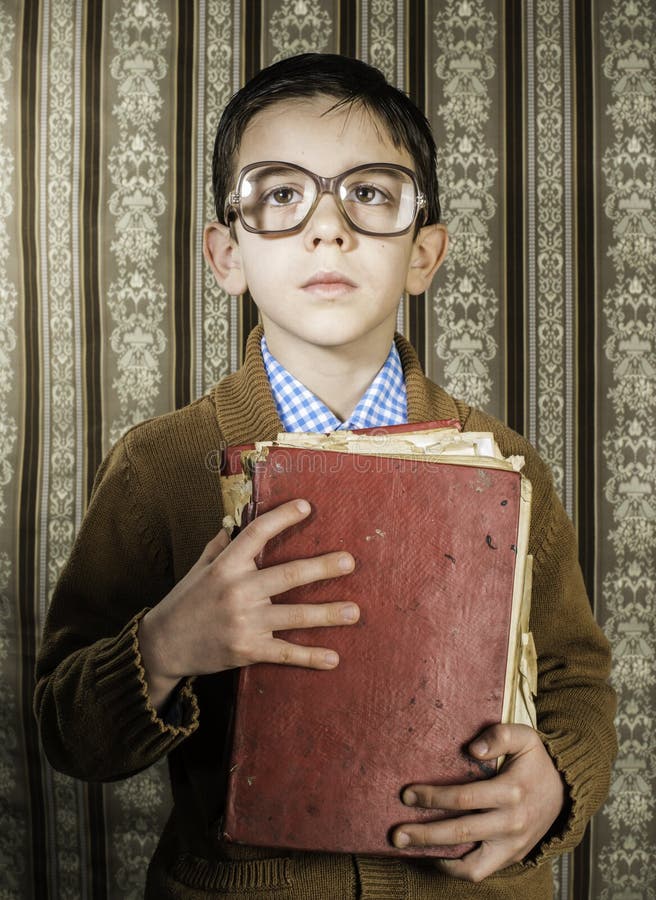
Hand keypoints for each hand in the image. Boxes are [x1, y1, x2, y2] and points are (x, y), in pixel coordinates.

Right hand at [138, 499, 357, 708]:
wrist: (163, 646)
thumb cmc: (184, 602)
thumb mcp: (198, 568)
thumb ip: (219, 545)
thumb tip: (233, 521)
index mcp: (225, 566)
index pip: (256, 534)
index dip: (281, 519)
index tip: (306, 507)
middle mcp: (237, 591)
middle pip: (287, 575)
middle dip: (321, 568)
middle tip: (348, 561)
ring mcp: (244, 622)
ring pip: (294, 615)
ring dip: (327, 613)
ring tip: (354, 611)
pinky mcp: (247, 650)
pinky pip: (285, 652)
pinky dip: (310, 657)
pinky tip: (333, 658)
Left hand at [391, 723, 565, 881]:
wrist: (565, 791)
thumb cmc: (536, 761)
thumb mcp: (525, 737)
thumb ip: (499, 736)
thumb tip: (472, 749)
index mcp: (511, 792)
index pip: (464, 798)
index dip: (433, 797)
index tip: (407, 795)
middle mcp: (511, 823)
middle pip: (460, 833)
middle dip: (425, 835)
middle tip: (396, 833)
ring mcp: (512, 845)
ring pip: (471, 865)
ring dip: (437, 859)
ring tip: (410, 851)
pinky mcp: (512, 857)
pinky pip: (480, 870)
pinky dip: (456, 868)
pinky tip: (434, 857)